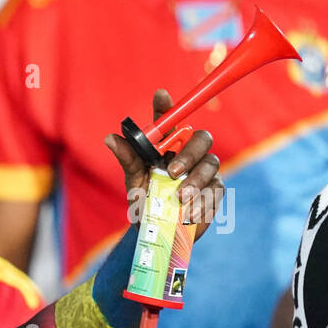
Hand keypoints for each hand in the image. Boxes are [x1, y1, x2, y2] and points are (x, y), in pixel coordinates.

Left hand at [105, 89, 223, 236]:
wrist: (156, 231)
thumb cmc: (145, 200)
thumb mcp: (134, 181)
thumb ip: (128, 159)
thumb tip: (110, 137)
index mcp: (167, 147)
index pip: (169, 121)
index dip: (166, 107)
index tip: (160, 95)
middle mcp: (188, 153)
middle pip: (201, 138)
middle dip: (189, 153)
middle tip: (173, 171)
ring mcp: (204, 171)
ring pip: (211, 163)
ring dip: (196, 180)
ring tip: (180, 198)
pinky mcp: (214, 190)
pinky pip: (216, 189)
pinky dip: (203, 199)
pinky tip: (189, 212)